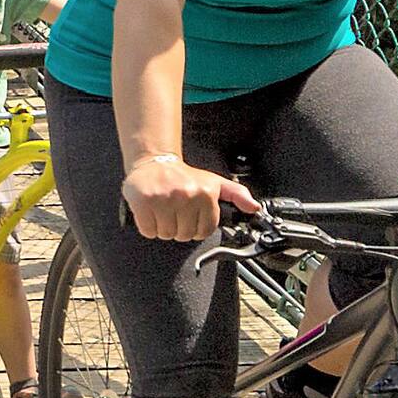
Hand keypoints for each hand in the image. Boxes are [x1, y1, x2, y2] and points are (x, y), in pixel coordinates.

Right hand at [126, 150, 258, 243]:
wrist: (155, 162)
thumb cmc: (185, 176)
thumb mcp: (215, 183)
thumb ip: (238, 195)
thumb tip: (254, 208)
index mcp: (205, 193)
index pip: (203, 231)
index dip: (195, 227)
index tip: (189, 215)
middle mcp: (186, 194)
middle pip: (183, 235)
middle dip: (178, 227)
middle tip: (174, 211)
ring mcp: (163, 198)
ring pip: (166, 234)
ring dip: (163, 227)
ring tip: (163, 210)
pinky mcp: (143, 201)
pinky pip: (148, 230)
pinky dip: (148, 226)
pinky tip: (151, 211)